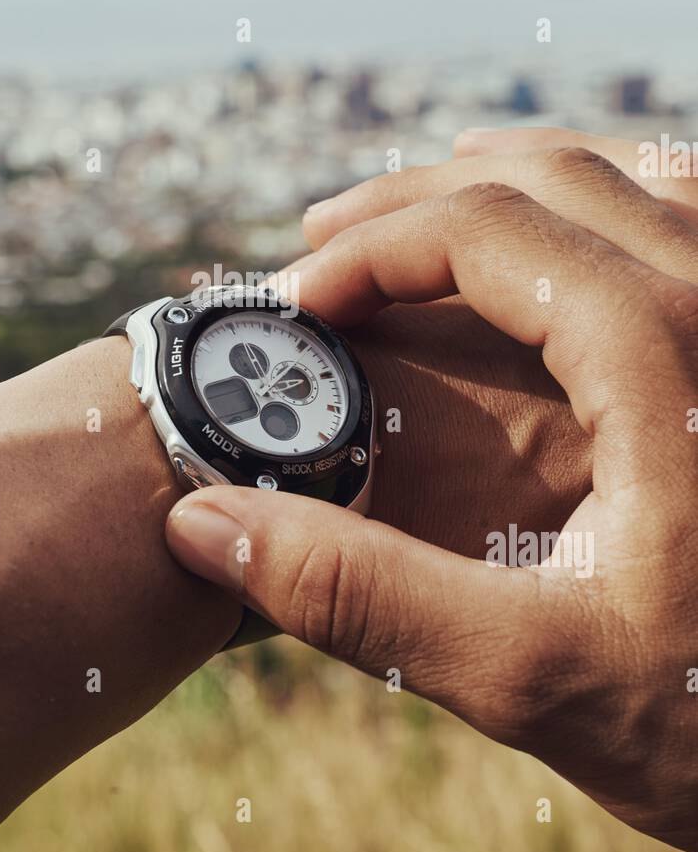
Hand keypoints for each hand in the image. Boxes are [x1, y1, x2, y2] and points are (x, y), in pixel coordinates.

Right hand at [167, 154, 697, 851]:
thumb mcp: (534, 674)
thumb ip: (364, 598)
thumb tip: (201, 526)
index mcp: (671, 359)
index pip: (487, 232)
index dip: (370, 252)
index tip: (295, 304)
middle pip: (550, 181)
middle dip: (414, 202)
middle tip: (318, 245)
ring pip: (627, 177)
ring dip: (505, 182)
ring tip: (413, 210)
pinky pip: (685, 212)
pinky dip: (599, 197)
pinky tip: (557, 236)